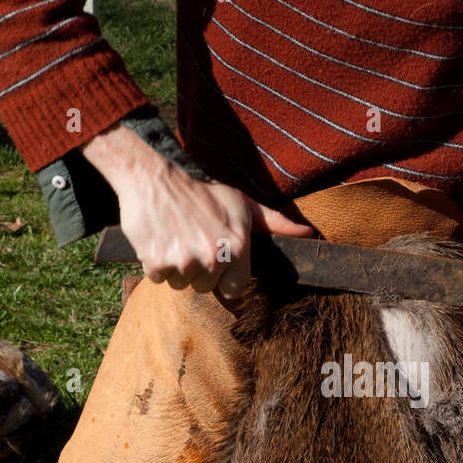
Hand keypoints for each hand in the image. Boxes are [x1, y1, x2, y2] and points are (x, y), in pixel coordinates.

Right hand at [82, 124, 311, 295]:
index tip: (215, 259)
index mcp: (238, 246)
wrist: (155, 173)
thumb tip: (307, 233)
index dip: (223, 276)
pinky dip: (155, 262)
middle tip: (192, 240)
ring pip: (181, 284)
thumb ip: (274, 222)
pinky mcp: (157, 262)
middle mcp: (214, 257)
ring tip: (175, 237)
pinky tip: (158, 238)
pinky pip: (158, 278)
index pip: (234, 289)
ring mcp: (185, 261)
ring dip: (176, 267)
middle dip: (198, 269)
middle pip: (206, 287)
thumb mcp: (243, 203)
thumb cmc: (203, 189)